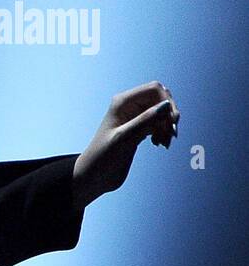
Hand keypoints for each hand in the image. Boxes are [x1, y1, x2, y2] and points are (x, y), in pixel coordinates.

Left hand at [71, 81, 180, 209]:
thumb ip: (145, 121)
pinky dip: (163, 131)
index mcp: (122, 102)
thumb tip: (167, 105)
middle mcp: (128, 106)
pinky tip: (159, 144)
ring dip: (167, 125)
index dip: (167, 102)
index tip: (171, 123)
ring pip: (161, 112)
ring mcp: (133, 117)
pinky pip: (158, 122)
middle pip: (160, 98)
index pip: (154, 89)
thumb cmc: (102, 156)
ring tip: (164, 143)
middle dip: (169, 114)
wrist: (94, 176)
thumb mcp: (125, 138)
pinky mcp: (138, 128)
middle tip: (171, 134)